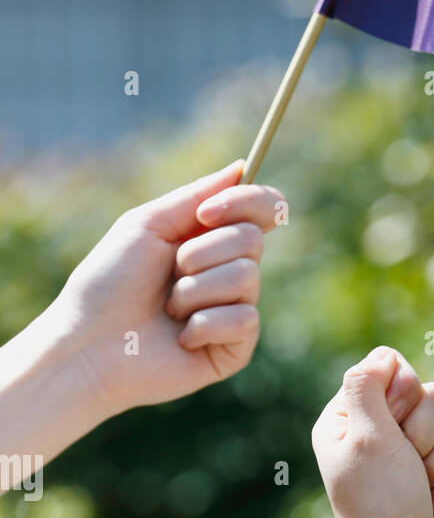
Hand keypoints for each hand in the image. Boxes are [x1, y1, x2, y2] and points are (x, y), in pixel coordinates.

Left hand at [48, 161, 284, 417]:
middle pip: (252, 240)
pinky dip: (204, 323)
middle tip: (170, 270)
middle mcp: (227, 273)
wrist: (90, 344)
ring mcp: (233, 312)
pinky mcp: (234, 349)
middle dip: (202, 252)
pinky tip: (180, 338)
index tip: (207, 214)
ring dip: (196, 289)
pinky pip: (245, 320)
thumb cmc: (109, 283)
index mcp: (209, 240)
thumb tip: (242, 167)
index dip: (249, 202)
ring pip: (247, 278)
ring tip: (168, 309)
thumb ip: (196, 196)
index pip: (260, 210)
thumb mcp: (148, 225)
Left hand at [312, 345, 433, 517]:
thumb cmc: (378, 505)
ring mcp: (415, 454)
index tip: (389, 431)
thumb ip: (367, 385)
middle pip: (432, 393)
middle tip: (404, 467)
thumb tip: (385, 356)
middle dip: (425, 434)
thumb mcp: (363, 436)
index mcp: (351, 415)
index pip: (394, 366)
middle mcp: (382, 430)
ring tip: (420, 489)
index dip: (403, 394)